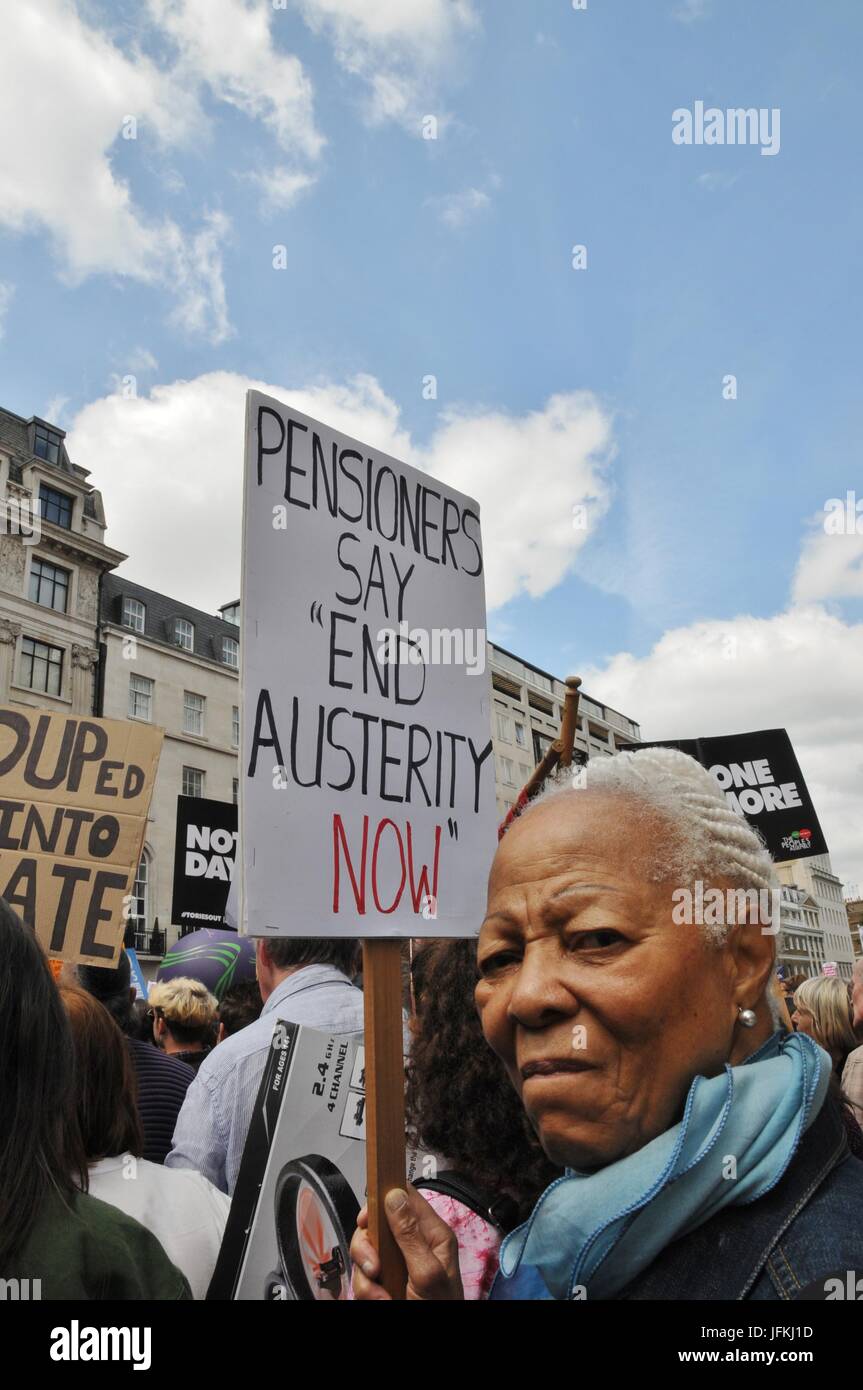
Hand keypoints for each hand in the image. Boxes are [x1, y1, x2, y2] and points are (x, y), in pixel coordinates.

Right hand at [350, 1185, 464, 1300]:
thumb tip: (395, 1195)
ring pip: (365, 1252)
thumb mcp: (427, 1272)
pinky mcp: (384, 1281)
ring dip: (366, 1277)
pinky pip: (363, 1277)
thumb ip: (410, 1234)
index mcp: (432, 1234)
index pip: (405, 1196)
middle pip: (376, 1224)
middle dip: (367, 1247)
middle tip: (374, 1267)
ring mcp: (397, 1263)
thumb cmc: (441, 1308)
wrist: (431, 1349)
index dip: (382, 1198)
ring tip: (381, 1296)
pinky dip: (366, 1291)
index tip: (367, 1215)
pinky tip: (381, 1301)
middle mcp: (412, 1244)